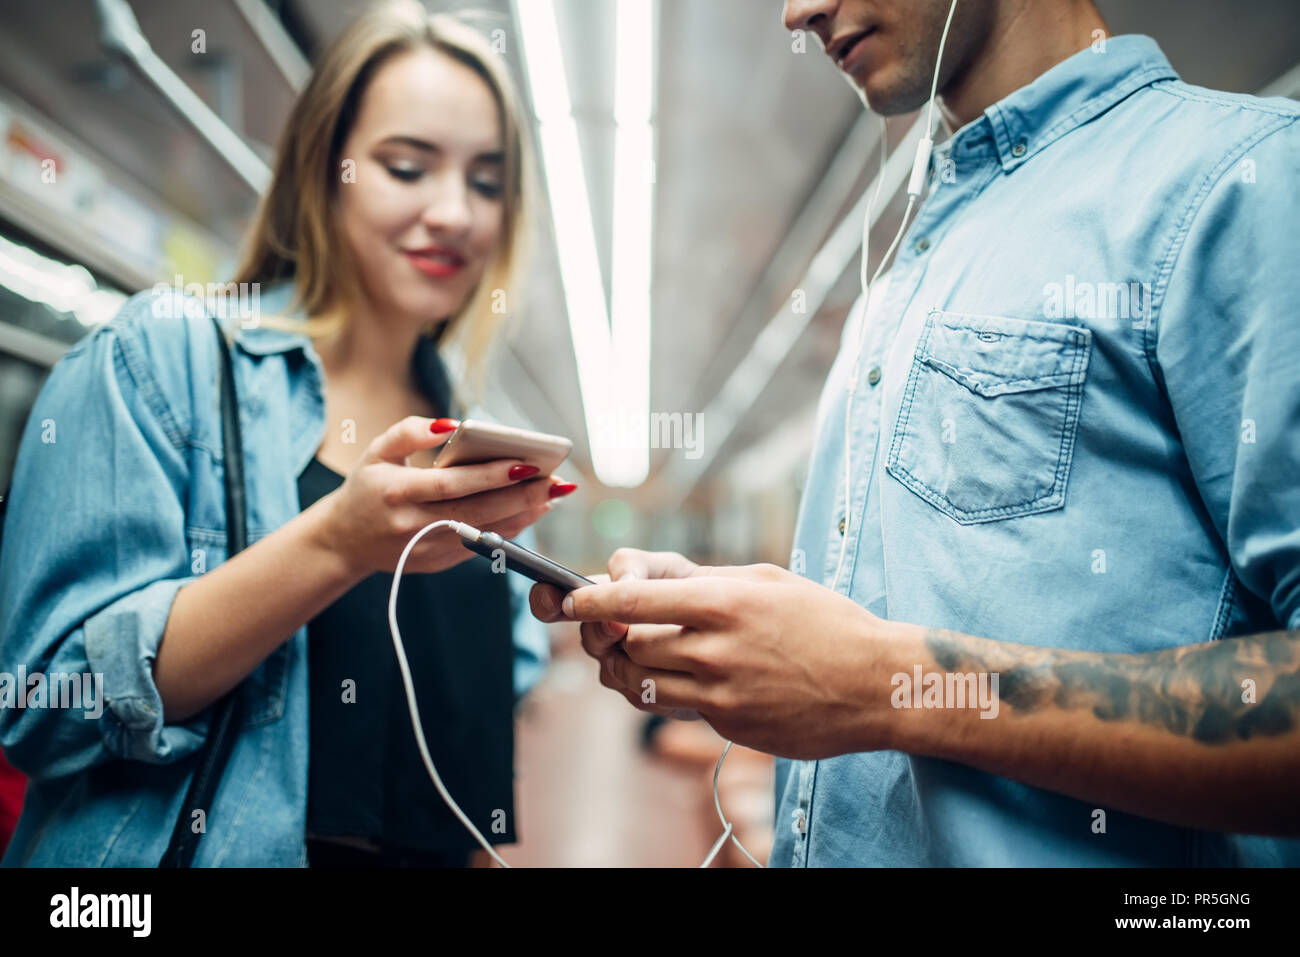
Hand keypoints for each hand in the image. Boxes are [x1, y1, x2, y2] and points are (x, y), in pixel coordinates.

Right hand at [316, 416, 575, 575]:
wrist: (344, 542)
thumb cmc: (367, 487)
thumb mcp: (376, 451)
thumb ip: (410, 432)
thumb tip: (452, 425)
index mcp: (396, 492)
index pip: (451, 484)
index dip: (490, 476)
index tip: (526, 463)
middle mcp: (412, 524)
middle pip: (476, 511)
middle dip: (520, 497)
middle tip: (555, 481)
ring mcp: (426, 549)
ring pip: (484, 533)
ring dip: (523, 515)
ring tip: (553, 495)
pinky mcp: (438, 563)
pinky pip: (481, 547)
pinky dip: (509, 530)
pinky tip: (532, 511)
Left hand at [548, 558, 917, 758]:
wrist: (876, 684)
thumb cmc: (824, 622)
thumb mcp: (766, 580)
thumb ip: (702, 578)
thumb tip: (643, 576)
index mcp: (723, 603)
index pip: (631, 600)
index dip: (590, 599)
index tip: (569, 599)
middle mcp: (715, 650)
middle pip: (628, 646)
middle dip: (609, 637)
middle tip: (606, 629)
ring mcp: (721, 694)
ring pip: (643, 684)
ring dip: (630, 669)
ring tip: (637, 654)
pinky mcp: (729, 726)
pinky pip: (679, 708)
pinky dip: (672, 691)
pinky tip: (695, 676)